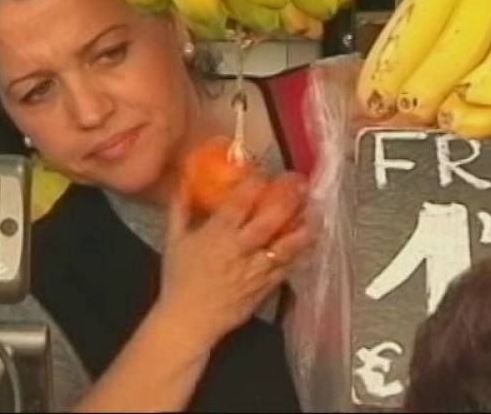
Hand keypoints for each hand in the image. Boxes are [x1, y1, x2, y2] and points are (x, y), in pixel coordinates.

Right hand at [154, 173, 315, 348]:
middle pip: (270, 220)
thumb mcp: (173, 240)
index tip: (267, 170)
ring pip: (286, 246)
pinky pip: (288, 268)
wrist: (189, 321)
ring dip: (303, 228)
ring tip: (317, 212)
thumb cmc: (179, 279)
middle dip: (288, 199)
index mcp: (217, 235)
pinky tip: (312, 241)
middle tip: (301, 183)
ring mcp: (256, 270)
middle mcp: (240, 249)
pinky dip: (302, 254)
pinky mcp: (266, 287)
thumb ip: (180, 208)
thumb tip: (185, 179)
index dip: (256, 184)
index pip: (240, 203)